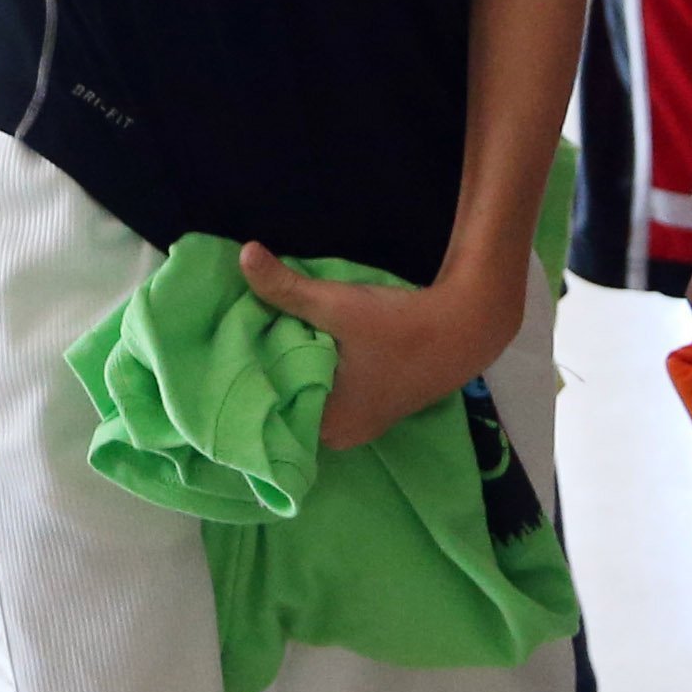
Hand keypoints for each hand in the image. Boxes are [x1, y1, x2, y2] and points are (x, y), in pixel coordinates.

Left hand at [241, 248, 514, 452]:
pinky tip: (300, 342)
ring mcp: (357, 424)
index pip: (268, 410)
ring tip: (263, 334)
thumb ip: (286, 287)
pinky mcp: (370, 406)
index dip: (247, 377)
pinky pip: (327, 393)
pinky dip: (313, 370)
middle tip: (239, 334)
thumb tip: (244, 255)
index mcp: (325, 426)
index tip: (227, 347)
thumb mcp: (337, 305)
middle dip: (267, 370)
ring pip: (307, 396)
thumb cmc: (399, 327)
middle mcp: (338, 436)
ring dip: (291, 368)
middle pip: (286, 404)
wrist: (464, 328)